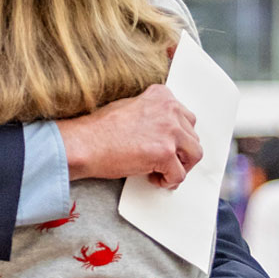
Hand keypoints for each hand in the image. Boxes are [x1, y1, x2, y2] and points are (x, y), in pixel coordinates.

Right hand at [58, 85, 201, 187]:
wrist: (85, 143)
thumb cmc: (100, 129)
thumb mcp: (131, 107)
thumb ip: (153, 114)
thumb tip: (163, 132)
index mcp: (162, 96)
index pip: (186, 118)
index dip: (178, 136)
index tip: (168, 146)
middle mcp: (170, 110)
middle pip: (193, 136)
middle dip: (181, 152)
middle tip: (167, 162)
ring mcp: (169, 131)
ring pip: (194, 154)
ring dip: (181, 166)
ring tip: (164, 172)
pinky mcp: (164, 153)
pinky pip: (179, 174)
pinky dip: (169, 181)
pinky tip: (155, 179)